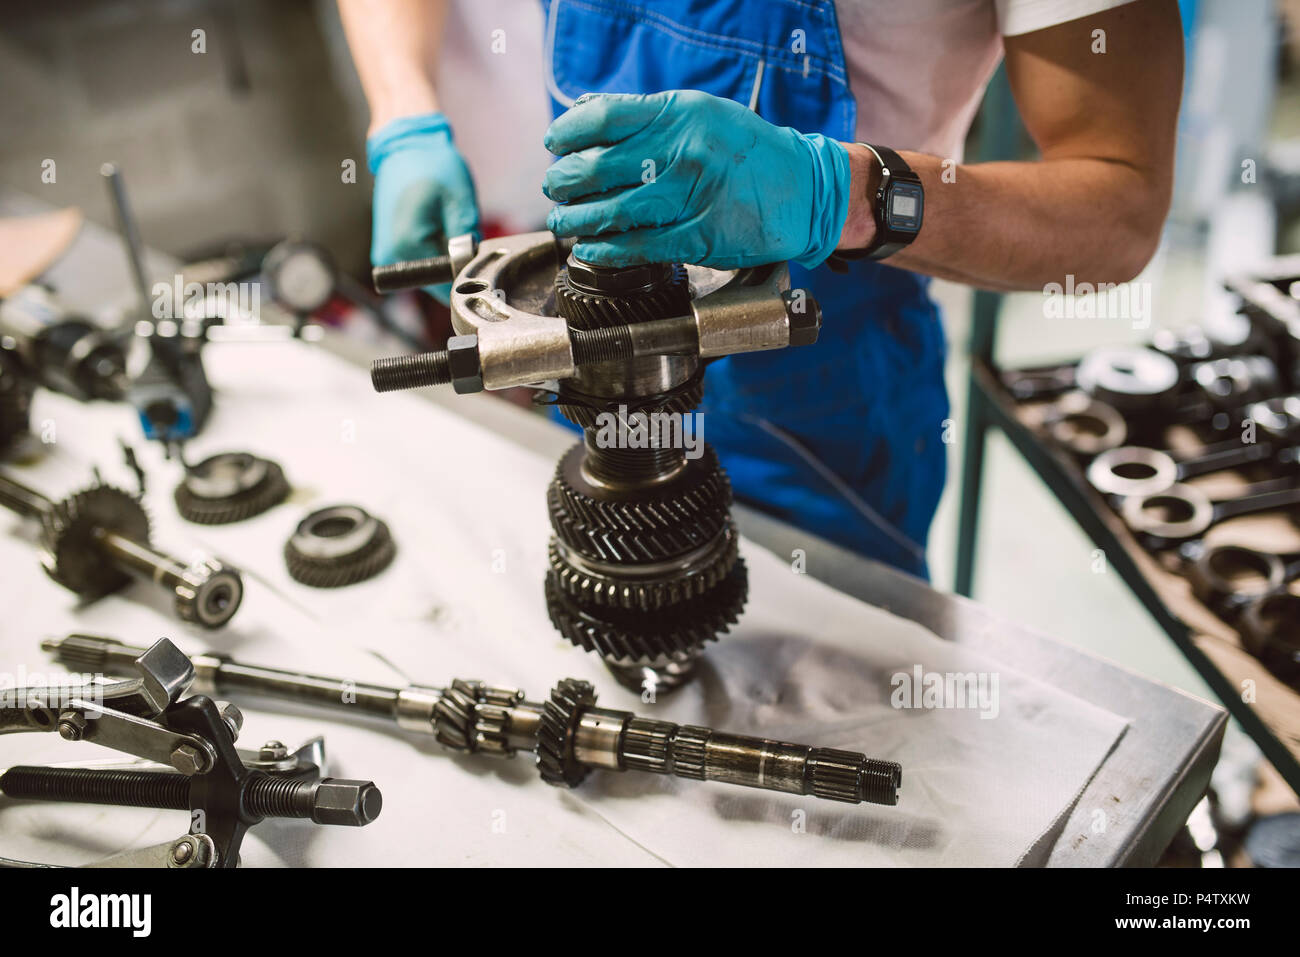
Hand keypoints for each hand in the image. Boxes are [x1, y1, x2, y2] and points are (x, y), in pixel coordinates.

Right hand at [367, 113, 479, 302]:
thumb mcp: (461, 201)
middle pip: (436, 281)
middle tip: (460, 227)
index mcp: (407, 246)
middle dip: (455, 262)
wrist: (404, 145)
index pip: (446, 287)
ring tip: (445, 221)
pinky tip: (435, 223)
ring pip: (429, 271)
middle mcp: (390, 256)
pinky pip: (419, 259)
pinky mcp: (387, 247)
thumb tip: (474, 269)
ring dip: (444, 254)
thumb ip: (467, 241)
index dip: (467, 272)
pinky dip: (433, 247)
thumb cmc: (433, 165)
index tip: (474, 248)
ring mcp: (385, 253)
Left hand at [543, 90, 850, 269]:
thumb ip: (650, 117)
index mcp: (681, 114)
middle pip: (601, 168)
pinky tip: (590, 249)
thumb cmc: (750, 153)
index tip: (555, 145)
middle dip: (566, 182)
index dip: (569, 133)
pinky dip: (607, 250)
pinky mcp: (701, 238)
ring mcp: (693, 196)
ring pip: (615, 211)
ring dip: (579, 220)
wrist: (808, 189)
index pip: (605, 118)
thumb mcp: (703, 114)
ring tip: (563, 221)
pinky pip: (640, 246)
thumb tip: (588, 113)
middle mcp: (685, 152)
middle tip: (556, 189)